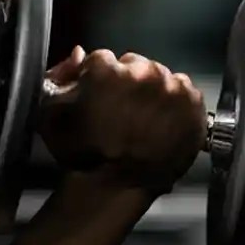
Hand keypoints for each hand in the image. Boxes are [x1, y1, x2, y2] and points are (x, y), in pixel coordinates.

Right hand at [38, 47, 206, 194]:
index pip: (102, 59)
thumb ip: (60, 76)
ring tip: (141, 121)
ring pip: (161, 78)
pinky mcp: (194, 107)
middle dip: (127, 83)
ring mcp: (173, 90)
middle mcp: (144, 73)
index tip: (99, 98)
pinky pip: (186, 95)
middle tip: (121, 112)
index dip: (98, 79)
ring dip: (152, 93)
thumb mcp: (51, 114)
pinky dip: (175, 107)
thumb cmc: (82, 155)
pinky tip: (160, 125)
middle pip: (134, 65)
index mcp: (107, 69)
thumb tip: (78, 55)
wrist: (114, 188)